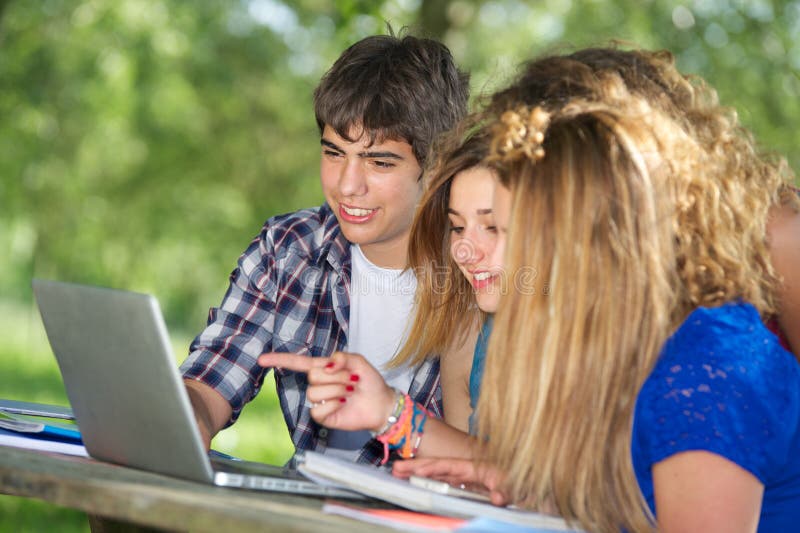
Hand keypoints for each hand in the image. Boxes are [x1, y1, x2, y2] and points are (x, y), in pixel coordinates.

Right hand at [258, 351, 395, 432]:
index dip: (280, 360)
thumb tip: (326, 365)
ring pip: (315, 392)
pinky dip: (334, 405)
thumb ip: (341, 357)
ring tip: (349, 392)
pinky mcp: (324, 416)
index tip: (262, 359)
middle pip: (312, 375)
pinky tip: (343, 404)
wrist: (381, 403)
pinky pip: (318, 409)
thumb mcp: (358, 361)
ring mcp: (320, 400)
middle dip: (335, 376)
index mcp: (324, 368)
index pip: (298, 363)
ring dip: (337, 390)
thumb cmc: (370, 382)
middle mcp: (319, 384)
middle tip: (350, 380)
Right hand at [392, 457, 509, 505]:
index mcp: (474, 467)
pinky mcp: (467, 489)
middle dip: (416, 467)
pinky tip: (420, 486)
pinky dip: (431, 484)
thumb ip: (506, 491)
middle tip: (396, 469)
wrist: (528, 485)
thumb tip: (497, 497)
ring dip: (420, 476)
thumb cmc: (520, 480)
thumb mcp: (514, 485)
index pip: (447, 465)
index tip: (414, 468)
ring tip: (401, 475)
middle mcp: (466, 472)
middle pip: (437, 468)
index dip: (430, 466)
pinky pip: (445, 486)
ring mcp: (466, 480)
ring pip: (438, 477)